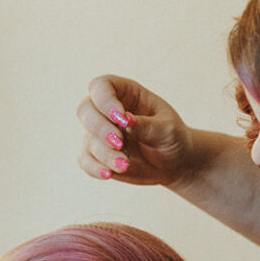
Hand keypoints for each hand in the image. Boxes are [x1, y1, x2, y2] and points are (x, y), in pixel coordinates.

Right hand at [76, 75, 196, 186]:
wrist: (174, 162)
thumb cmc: (172, 137)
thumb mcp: (167, 129)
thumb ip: (147, 125)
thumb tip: (126, 121)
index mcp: (125, 93)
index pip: (101, 86)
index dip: (105, 100)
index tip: (120, 118)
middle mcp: (106, 110)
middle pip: (85, 110)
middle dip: (100, 128)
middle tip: (119, 143)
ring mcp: (99, 133)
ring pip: (88, 139)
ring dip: (105, 153)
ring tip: (125, 164)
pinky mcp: (98, 156)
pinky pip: (85, 161)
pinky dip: (95, 168)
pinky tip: (109, 174)